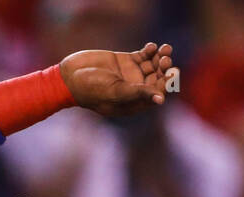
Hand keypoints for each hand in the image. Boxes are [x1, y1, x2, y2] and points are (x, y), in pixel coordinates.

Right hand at [60, 42, 175, 117]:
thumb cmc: (90, 89)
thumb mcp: (115, 92)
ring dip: (161, 57)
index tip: (172, 72)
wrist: (70, 76)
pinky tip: (151, 47)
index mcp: (133, 102)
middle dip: (165, 68)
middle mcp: (134, 89)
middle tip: (165, 59)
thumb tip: (161, 99)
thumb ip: (138, 93)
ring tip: (164, 49)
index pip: (157, 93)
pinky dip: (151, 50)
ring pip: (154, 65)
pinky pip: (145, 55)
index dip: (168, 83)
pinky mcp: (125, 61)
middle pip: (158, 78)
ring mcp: (130, 74)